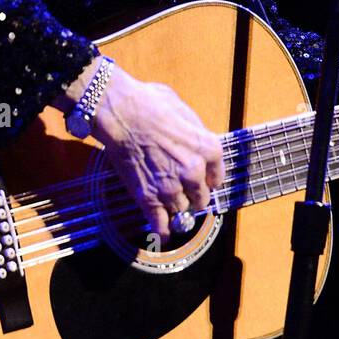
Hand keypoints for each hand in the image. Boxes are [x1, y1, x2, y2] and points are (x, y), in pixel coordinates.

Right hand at [67, 61, 224, 243]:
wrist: (121, 113)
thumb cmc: (151, 104)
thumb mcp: (186, 111)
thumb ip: (196, 133)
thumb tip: (196, 141)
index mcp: (210, 150)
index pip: (217, 178)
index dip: (207, 179)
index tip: (200, 181)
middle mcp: (195, 172)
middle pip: (201, 199)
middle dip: (192, 195)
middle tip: (181, 189)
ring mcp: (172, 188)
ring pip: (181, 211)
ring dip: (174, 207)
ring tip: (165, 201)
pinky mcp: (149, 198)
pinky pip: (160, 225)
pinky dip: (162, 231)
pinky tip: (162, 234)